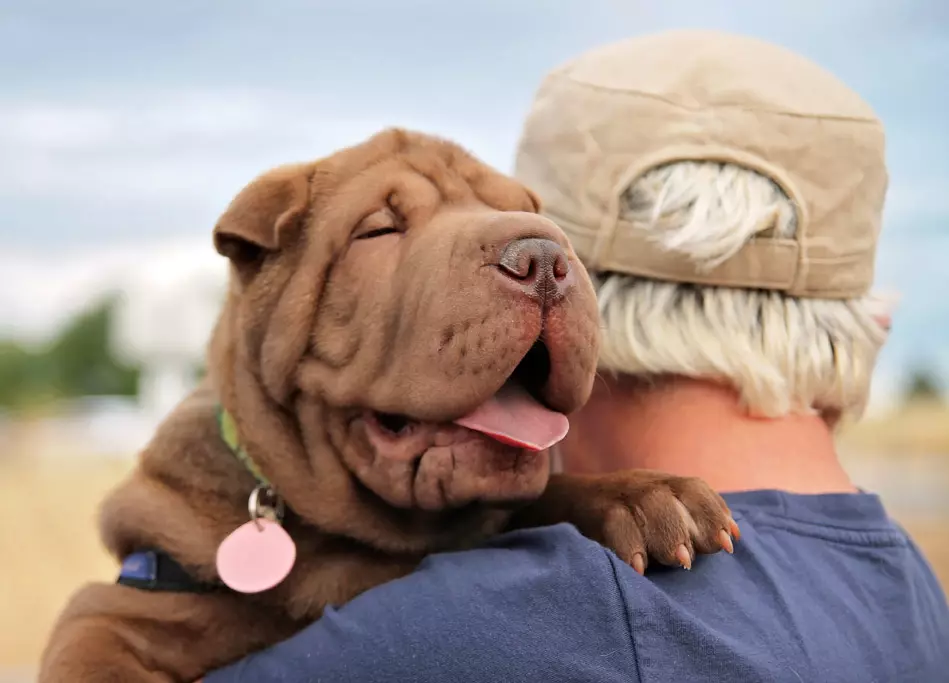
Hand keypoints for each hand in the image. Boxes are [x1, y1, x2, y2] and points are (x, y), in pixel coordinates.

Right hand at [517, 470, 740, 573]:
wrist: (560, 505)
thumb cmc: (621, 522)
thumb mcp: (654, 519)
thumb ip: (687, 529)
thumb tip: (728, 542)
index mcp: (661, 485)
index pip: (693, 489)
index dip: (713, 512)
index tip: (729, 542)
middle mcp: (641, 485)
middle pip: (673, 493)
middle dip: (693, 523)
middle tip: (700, 555)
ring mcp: (615, 494)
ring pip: (647, 501)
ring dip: (667, 531)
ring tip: (678, 561)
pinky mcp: (591, 509)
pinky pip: (612, 521)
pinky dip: (627, 544)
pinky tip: (637, 568)